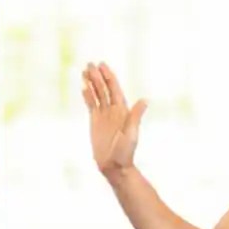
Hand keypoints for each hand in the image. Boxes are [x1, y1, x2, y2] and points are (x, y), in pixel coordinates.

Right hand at [82, 62, 146, 177]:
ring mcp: (104, 115)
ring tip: (84, 70)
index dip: (109, 76)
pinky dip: (87, 95)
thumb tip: (145, 100)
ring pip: (97, 94)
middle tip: (90, 63)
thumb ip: (135, 116)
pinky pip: (91, 105)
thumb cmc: (125, 151)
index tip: (102, 65)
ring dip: (91, 82)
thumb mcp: (132, 133)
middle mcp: (113, 110)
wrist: (114, 165)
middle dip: (98, 76)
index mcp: (123, 110)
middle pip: (104, 88)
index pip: (114, 89)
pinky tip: (83, 86)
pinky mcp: (95, 121)